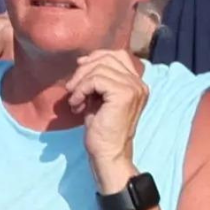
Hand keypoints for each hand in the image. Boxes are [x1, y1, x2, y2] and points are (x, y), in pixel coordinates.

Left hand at [65, 50, 148, 193]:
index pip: (118, 55)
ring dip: (80, 82)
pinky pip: (96, 79)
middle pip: (108, 58)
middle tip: (71, 88)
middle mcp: (139, 84)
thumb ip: (98, 79)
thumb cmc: (102, 131)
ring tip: (74, 99)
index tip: (79, 69)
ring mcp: (134, 88)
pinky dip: (82, 89)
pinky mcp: (124, 94)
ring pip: (100, 68)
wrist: (108, 154)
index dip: (96, 57)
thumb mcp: (100, 98)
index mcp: (136, 84)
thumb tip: (84, 61)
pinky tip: (77, 104)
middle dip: (84, 69)